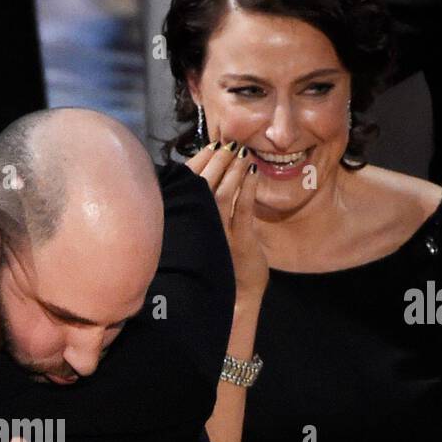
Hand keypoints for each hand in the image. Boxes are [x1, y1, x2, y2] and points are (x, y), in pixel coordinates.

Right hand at [184, 133, 267, 300]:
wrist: (235, 297)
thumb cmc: (221, 264)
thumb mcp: (207, 235)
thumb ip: (205, 210)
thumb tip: (210, 176)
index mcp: (189, 224)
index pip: (189, 185)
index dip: (199, 162)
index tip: (210, 146)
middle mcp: (200, 228)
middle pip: (204, 184)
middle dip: (217, 160)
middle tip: (228, 144)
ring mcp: (219, 235)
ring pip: (223, 193)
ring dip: (233, 169)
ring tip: (241, 153)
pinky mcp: (239, 242)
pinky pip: (242, 209)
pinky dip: (248, 188)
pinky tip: (253, 173)